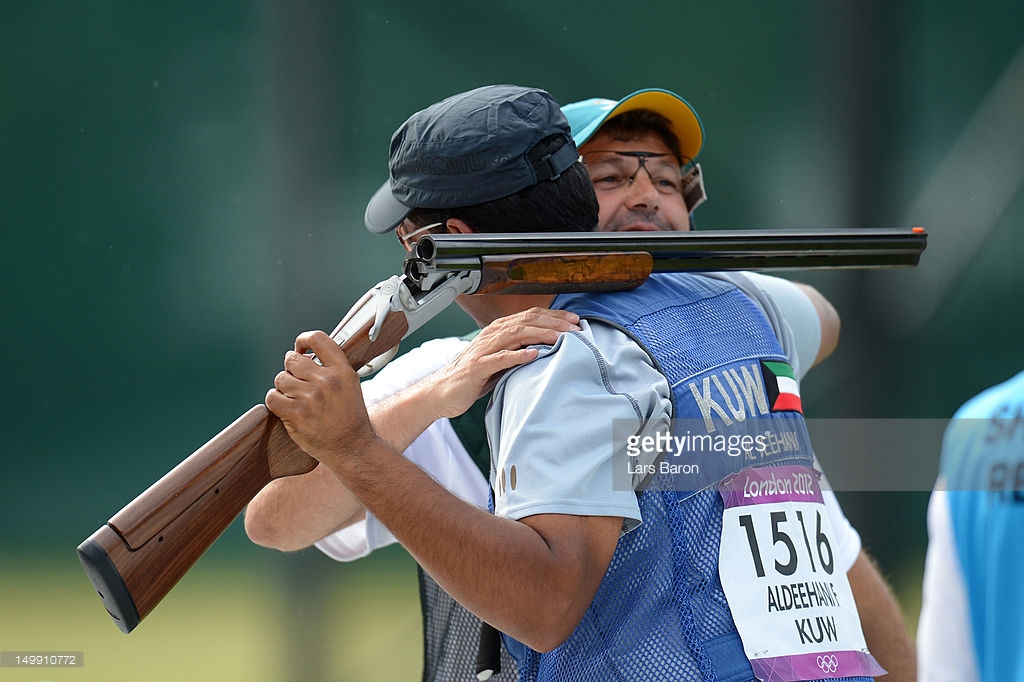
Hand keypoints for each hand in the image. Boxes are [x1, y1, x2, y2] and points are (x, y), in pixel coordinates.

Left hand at [265, 330, 375, 462]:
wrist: (352, 447)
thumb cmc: (349, 416)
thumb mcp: (350, 384)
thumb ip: (330, 367)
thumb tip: (302, 354)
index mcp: (342, 370)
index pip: (317, 339)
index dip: (303, 340)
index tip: (300, 348)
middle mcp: (327, 381)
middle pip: (292, 359)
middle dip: (291, 370)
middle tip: (299, 383)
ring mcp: (311, 398)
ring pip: (280, 378)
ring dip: (284, 388)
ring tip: (296, 399)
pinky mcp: (296, 414)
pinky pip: (272, 397)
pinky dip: (276, 401)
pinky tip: (287, 407)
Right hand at [423, 307, 580, 419]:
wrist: (442, 392)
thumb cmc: (472, 377)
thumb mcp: (500, 360)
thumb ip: (519, 351)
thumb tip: (547, 349)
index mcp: (498, 331)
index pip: (530, 316)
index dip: (554, 316)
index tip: (575, 321)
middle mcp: (491, 335)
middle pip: (527, 321)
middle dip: (554, 322)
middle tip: (576, 328)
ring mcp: (484, 350)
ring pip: (516, 335)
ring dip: (541, 334)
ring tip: (562, 338)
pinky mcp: (477, 367)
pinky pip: (499, 358)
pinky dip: (517, 355)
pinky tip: (534, 354)